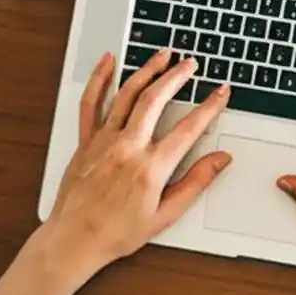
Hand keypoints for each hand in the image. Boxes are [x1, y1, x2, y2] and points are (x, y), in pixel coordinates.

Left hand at [41, 49, 232, 282]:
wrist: (74, 239)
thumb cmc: (117, 233)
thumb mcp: (165, 215)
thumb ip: (195, 183)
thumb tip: (220, 160)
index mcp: (151, 168)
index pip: (189, 128)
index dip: (209, 107)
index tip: (220, 92)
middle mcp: (127, 148)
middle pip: (156, 100)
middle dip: (177, 76)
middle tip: (191, 63)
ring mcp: (104, 141)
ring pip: (127, 94)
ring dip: (146, 70)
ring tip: (162, 55)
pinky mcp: (86, 141)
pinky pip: (91, 103)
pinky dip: (99, 79)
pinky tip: (108, 61)